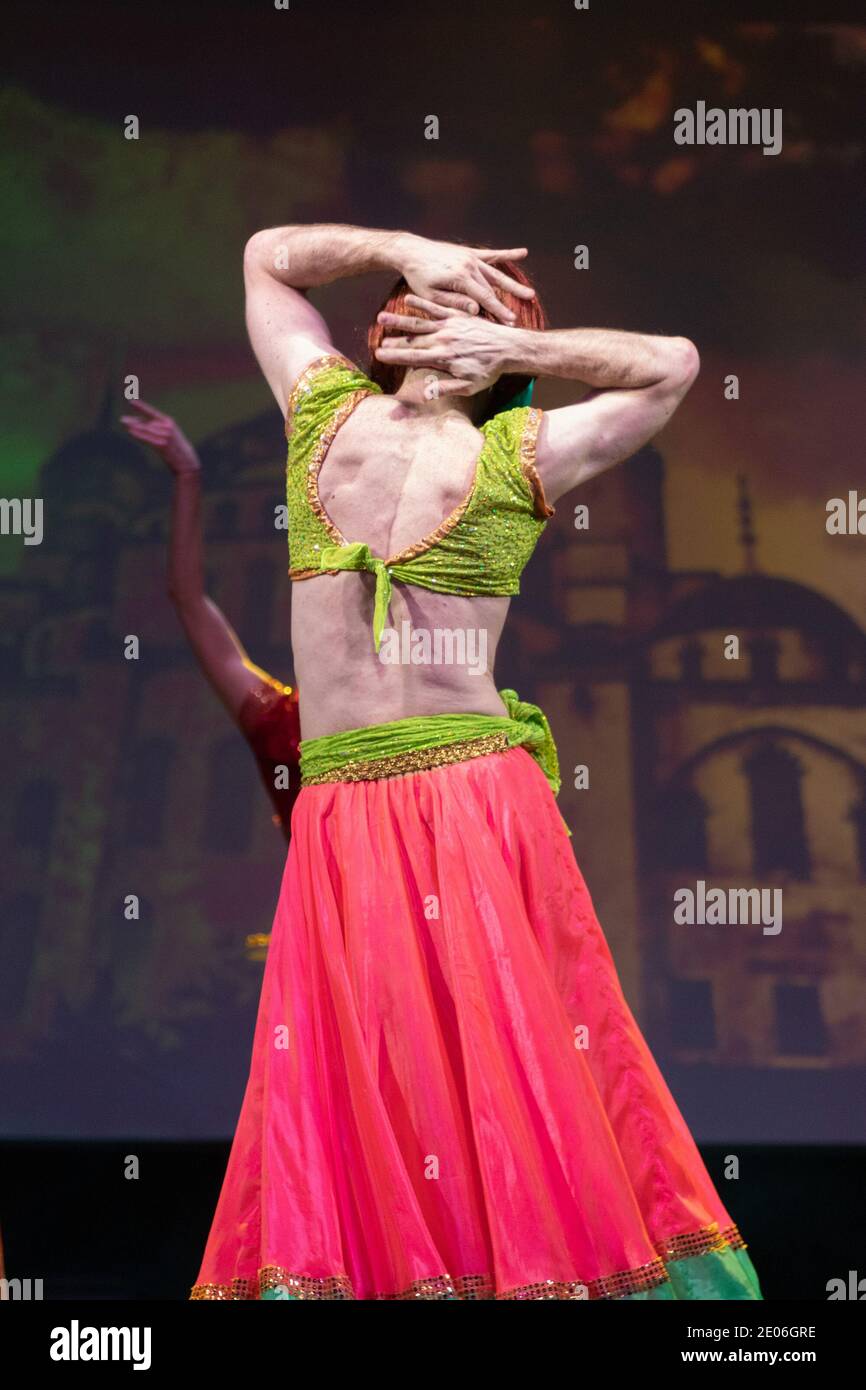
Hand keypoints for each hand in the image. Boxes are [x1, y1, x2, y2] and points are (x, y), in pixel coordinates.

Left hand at [119, 401, 199, 474]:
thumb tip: (138, 425)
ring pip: (145, 429)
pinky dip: (138, 435)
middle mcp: (167, 427)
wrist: (187, 461)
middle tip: (122, 420)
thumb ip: (156, 428)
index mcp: (169, 422)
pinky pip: (147, 439)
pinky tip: (130, 431)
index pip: (152, 412)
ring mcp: (165, 436)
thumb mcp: (169, 434)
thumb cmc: (176, 448)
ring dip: (133, 426)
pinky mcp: (162, 445)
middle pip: (146, 422)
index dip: (141, 407)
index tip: (131, 402)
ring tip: (123, 422)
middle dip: (134, 421)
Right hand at [374, 295, 515, 396]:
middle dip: (393, 340)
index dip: (395, 356)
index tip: (379, 355)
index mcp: (444, 358)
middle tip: (375, 339)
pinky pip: (438, 308)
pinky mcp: (458, 316)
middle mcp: (444, 340)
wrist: (509, 348)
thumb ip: (446, 387)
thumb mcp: (469, 386)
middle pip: (413, 340)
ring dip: (400, 320)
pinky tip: (408, 298)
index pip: (414, 357)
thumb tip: (425, 392)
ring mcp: (451, 326)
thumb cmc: (490, 370)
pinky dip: (423, 303)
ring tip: (382, 317)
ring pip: (421, 322)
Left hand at [394, 238, 534, 322]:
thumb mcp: (431, 294)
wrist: (410, 251)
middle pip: (493, 289)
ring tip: (530, 295)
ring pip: (496, 274)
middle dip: (507, 305)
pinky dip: (507, 254)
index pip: (484, 299)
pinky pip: (492, 255)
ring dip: (513, 285)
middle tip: (519, 319)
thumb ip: (454, 302)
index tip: (510, 323)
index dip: (498, 312)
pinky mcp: (470, 253)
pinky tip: (523, 253)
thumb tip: (475, 309)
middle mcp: (469, 266)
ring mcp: (471, 258)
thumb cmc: (418, 277)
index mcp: (460, 278)